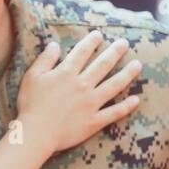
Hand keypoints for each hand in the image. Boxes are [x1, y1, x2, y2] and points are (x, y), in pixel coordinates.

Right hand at [17, 30, 140, 154]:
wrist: (36, 132)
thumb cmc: (31, 104)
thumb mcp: (32, 76)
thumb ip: (45, 59)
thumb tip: (55, 45)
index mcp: (67, 73)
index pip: (82, 52)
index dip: (91, 42)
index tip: (99, 35)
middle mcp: (83, 85)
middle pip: (103, 65)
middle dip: (115, 52)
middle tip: (124, 43)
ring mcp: (91, 103)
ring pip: (114, 85)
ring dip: (127, 74)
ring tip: (138, 64)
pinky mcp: (94, 121)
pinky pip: (114, 112)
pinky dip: (126, 107)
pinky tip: (136, 100)